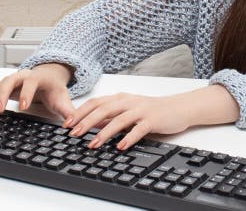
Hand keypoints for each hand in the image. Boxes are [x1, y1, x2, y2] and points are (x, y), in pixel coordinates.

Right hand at [0, 63, 76, 122]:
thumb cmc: (54, 88)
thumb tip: (72, 125)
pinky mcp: (5, 85)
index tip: (23, 107)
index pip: (31, 82)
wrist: (48, 76)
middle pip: (9, 81)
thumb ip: (68, 112)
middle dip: (3, 95)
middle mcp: (23, 75)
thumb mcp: (63, 99)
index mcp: (38, 77)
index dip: (26, 93)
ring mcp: (12, 79)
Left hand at [64, 93, 189, 150]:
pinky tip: (121, 146)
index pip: (95, 103)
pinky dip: (129, 137)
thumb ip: (111, 116)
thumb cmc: (152, 110)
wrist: (178, 108)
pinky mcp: (152, 120)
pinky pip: (139, 129)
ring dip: (104, 132)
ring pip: (119, 120)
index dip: (80, 112)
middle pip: (103, 110)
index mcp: (120, 99)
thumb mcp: (128, 111)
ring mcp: (140, 111)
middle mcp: (128, 102)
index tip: (67, 124)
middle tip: (74, 134)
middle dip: (86, 122)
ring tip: (93, 144)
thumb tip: (90, 124)